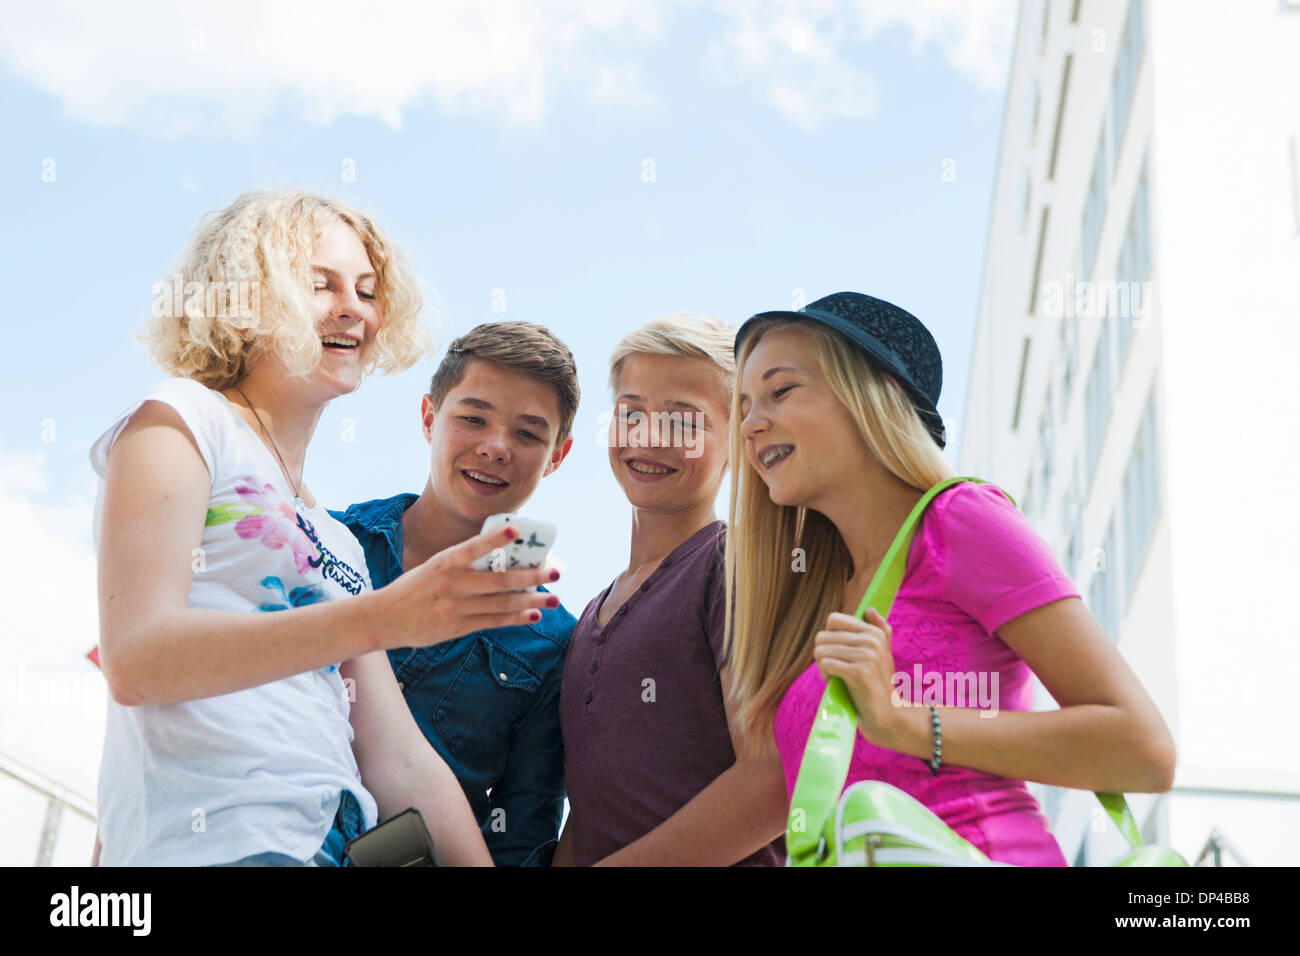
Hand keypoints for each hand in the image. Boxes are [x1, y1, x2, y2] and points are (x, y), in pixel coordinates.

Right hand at [374, 525, 558, 649]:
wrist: (384, 618)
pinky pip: (493, 622)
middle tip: (557, 572)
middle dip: (531, 576)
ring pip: (501, 604)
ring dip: (531, 600)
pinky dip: (515, 618)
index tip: (516, 530)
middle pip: (499, 580)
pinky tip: (534, 614)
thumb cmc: (415, 587)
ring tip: (554, 598)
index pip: (472, 547)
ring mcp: (455, 608)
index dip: (495, 539)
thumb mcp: (433, 567)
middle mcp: (451, 584)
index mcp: (444, 562)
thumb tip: (503, 558)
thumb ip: (463, 563)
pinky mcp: (457, 628)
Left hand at [812, 608, 900, 747]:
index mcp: (875, 632)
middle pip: (823, 636)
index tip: (838, 653)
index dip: (829, 637)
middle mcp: (872, 640)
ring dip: (822, 666)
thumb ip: (879, 631)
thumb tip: (870, 609)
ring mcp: (866, 656)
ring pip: (821, 650)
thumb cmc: (878, 683)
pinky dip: (824, 674)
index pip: (833, 619)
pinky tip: (834, 682)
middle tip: (835, 668)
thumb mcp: (881, 654)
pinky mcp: (858, 672)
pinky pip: (825, 664)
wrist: (888, 715)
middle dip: (823, 654)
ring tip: (835, 676)